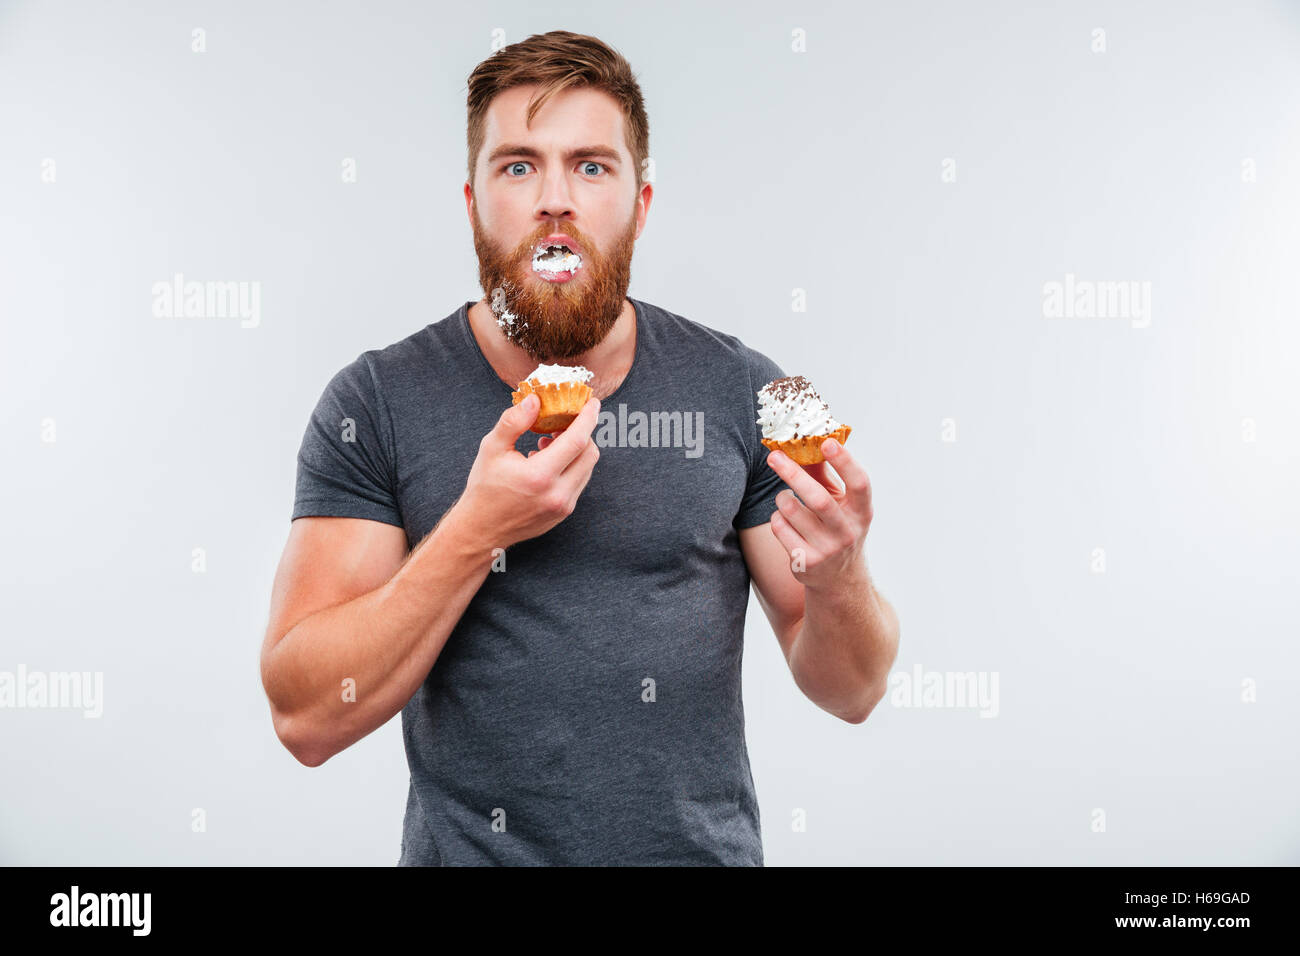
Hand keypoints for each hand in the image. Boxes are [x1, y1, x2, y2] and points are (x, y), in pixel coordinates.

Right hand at [451, 393, 600, 548]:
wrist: (481, 529)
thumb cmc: (485, 487)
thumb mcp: (492, 449)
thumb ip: (514, 421)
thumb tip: (535, 400)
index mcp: (539, 476)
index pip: (577, 441)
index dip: (588, 418)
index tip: (592, 403)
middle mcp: (557, 494)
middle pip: (589, 453)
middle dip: (582, 433)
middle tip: (561, 423)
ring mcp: (563, 506)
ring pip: (587, 468)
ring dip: (576, 450)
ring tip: (548, 443)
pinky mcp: (564, 513)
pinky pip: (579, 482)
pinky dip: (571, 466)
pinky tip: (547, 463)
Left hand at [764, 437, 872, 591]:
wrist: (837, 579)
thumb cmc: (836, 528)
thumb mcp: (840, 503)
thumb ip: (824, 475)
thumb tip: (806, 443)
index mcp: (861, 512)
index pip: (860, 484)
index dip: (845, 462)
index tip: (827, 442)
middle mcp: (847, 532)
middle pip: (819, 499)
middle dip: (793, 474)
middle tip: (774, 456)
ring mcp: (827, 550)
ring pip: (791, 511)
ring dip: (782, 497)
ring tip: (785, 496)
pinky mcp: (805, 562)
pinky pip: (779, 527)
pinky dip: (777, 517)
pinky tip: (785, 520)